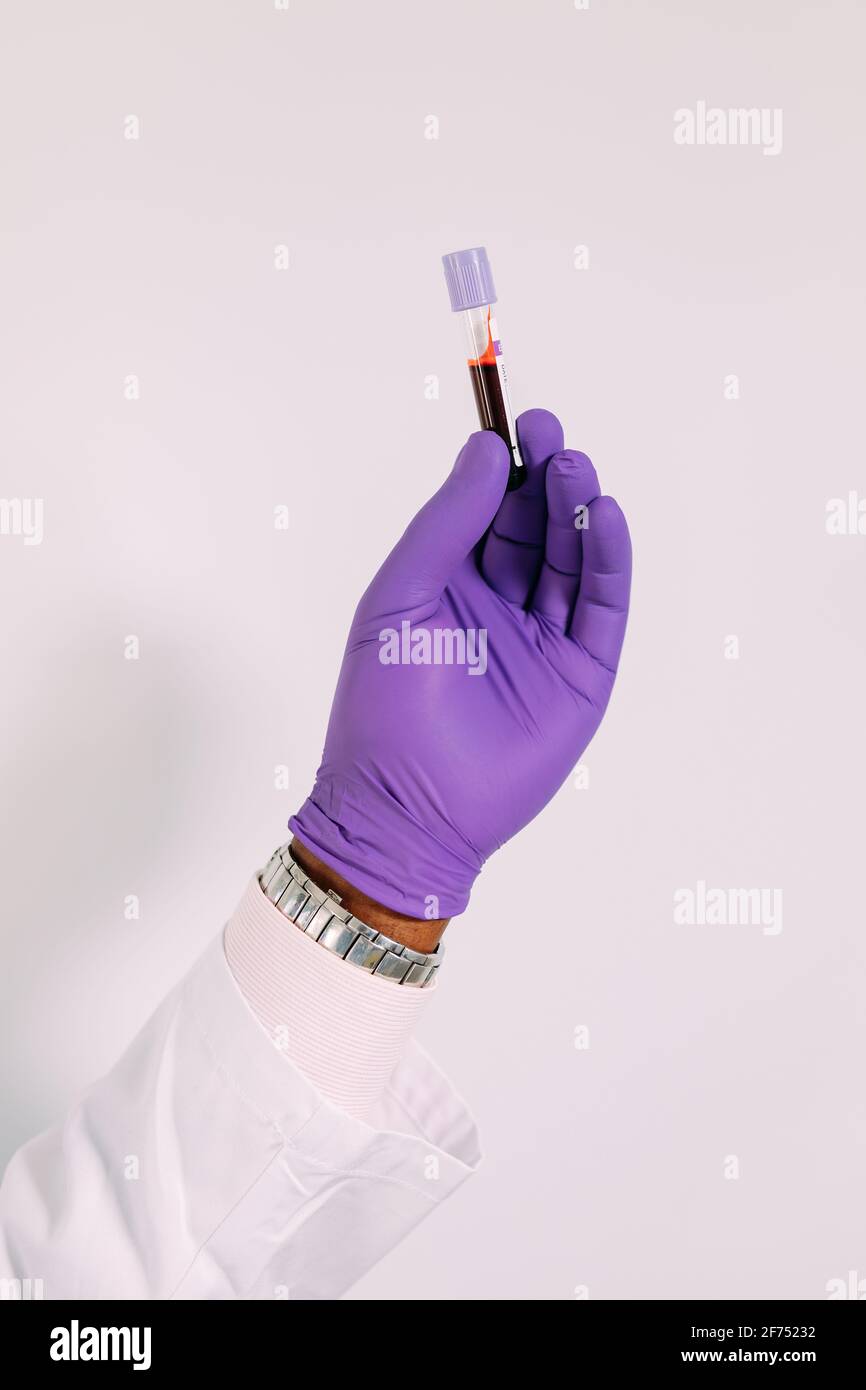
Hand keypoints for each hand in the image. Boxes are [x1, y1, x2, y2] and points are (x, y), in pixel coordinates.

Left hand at [290, 409, 631, 919]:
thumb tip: (485, 453)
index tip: (518, 423)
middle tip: (553, 436)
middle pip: (535, 525)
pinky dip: (608, 560)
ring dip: (577, 510)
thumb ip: (444, 525)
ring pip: (571, 558)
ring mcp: (545, 639)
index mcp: (450, 584)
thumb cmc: (384, 706)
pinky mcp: (583, 674)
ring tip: (576, 468)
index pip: (488, 510)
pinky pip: (601, 606)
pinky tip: (603, 517)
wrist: (406, 808)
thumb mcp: (400, 598)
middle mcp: (502, 604)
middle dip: (545, 479)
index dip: (506, 466)